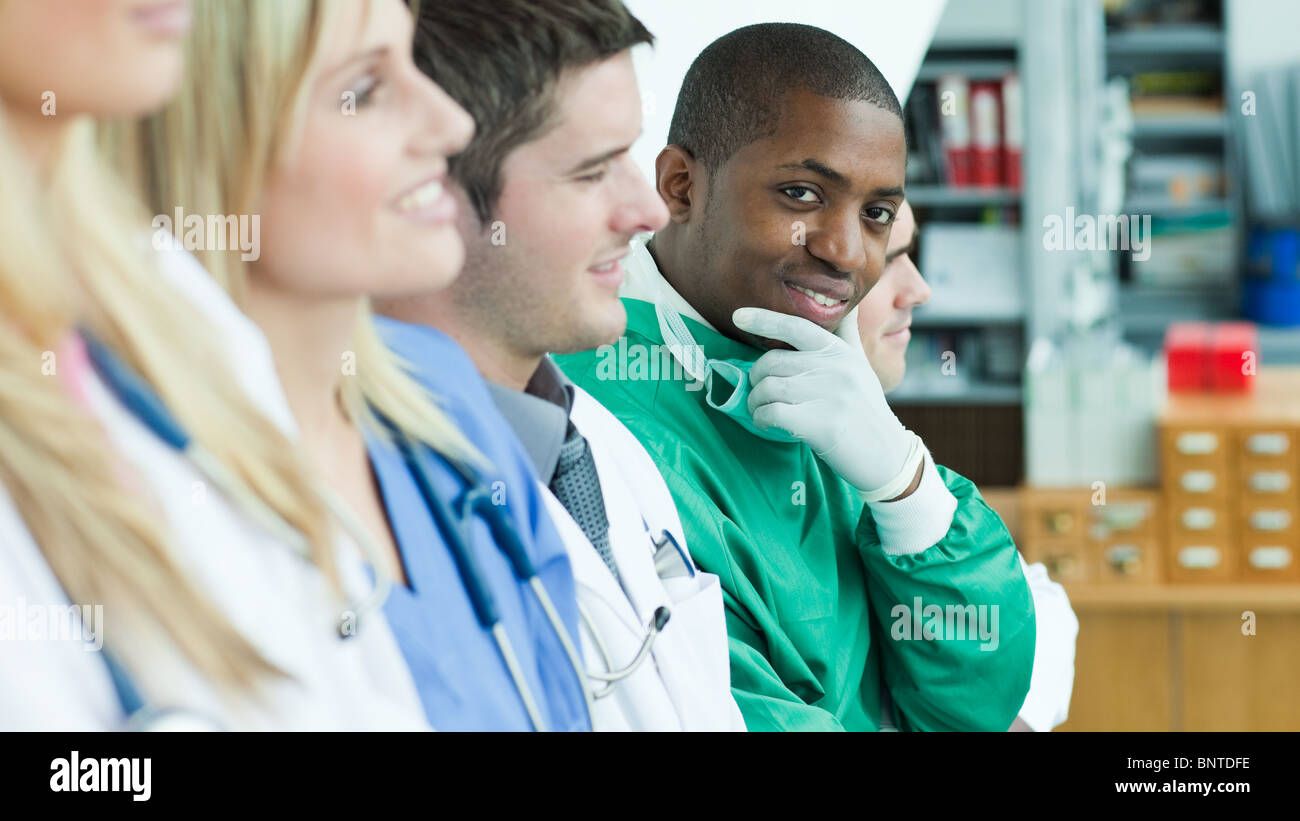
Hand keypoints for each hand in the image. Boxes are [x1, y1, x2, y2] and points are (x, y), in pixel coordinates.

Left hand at [733, 306, 916, 496]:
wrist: (886, 454)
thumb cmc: (865, 408)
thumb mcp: (860, 365)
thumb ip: (847, 334)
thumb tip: (849, 302)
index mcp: (840, 352)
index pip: (797, 326)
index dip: (765, 319)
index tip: (739, 315)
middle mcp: (835, 369)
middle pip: (772, 361)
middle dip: (756, 377)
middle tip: (759, 390)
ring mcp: (829, 396)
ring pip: (768, 387)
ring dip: (755, 401)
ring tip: (761, 408)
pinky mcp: (821, 425)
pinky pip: (772, 413)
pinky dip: (761, 418)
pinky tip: (765, 423)